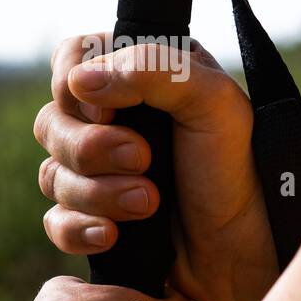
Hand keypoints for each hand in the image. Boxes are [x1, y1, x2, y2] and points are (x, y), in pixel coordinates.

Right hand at [34, 35, 300, 300]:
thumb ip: (153, 71)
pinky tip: (112, 235)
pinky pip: (55, 222)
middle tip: (143, 160)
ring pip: (50, 176)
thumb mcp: (213, 101)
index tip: (110, 110)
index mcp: (136, 77)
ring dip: (96, 193)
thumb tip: (79, 82)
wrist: (250, 243)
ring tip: (147, 203)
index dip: (75, 85)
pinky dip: (80, 229)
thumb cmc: (239, 165)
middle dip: (91, 149)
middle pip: (50, 122)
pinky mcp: (91, 219)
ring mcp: (94, 173)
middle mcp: (109, 121)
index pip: (71, 58)